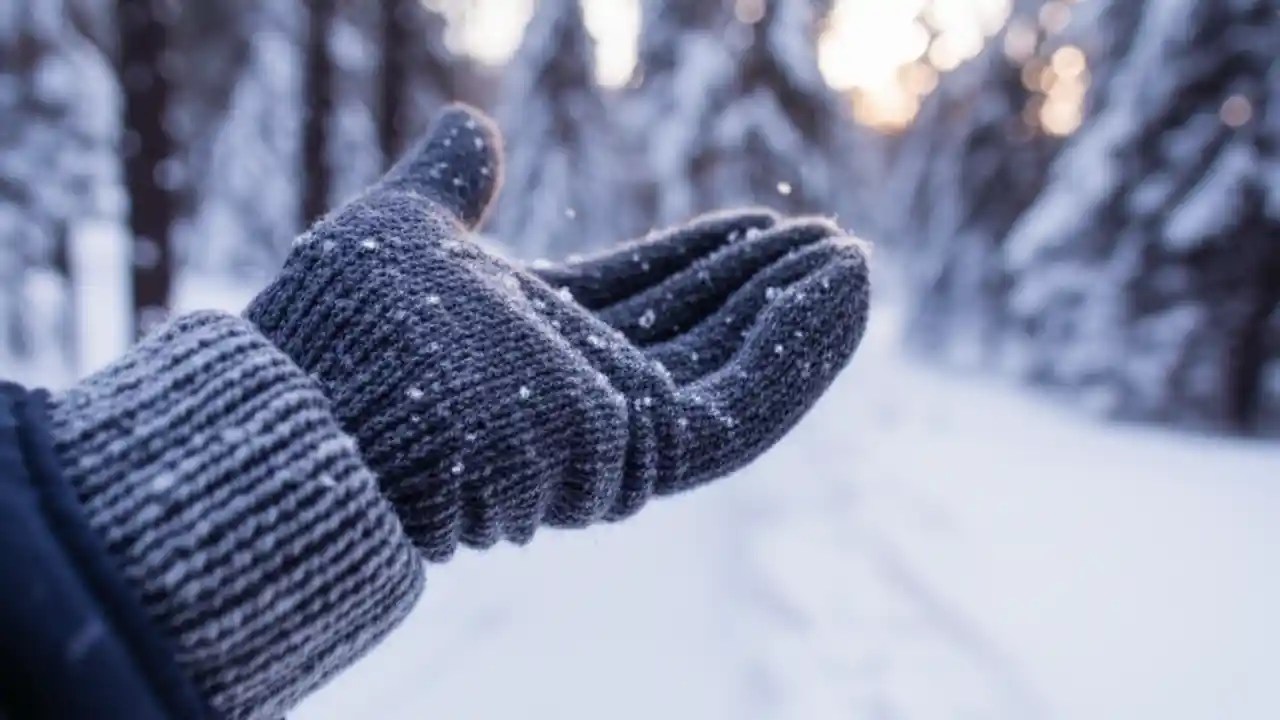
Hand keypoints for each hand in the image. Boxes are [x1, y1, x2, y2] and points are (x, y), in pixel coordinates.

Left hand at [247, 105, 869, 561]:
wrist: (320, 403)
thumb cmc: (341, 324)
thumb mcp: (402, 228)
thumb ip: (448, 181)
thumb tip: (471, 123)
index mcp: (534, 336)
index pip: (647, 290)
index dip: (709, 255)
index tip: (765, 218)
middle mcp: (579, 388)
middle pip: (699, 330)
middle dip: (766, 286)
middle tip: (831, 240)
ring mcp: (611, 428)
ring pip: (732, 374)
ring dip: (799, 321)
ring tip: (854, 260)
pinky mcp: (637, 457)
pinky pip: (739, 409)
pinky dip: (796, 356)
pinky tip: (839, 290)